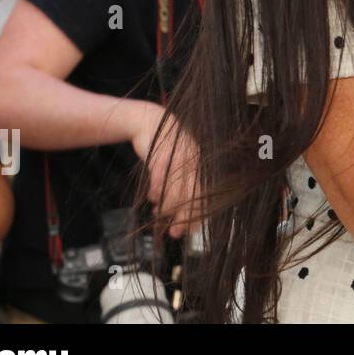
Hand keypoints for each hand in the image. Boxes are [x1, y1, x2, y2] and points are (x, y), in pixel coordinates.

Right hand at [131, 102, 201, 238]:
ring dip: (167, 206)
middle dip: (184, 216)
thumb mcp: (176, 166)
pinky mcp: (161, 152)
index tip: (192, 231)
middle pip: (191, 193)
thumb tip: (180, 215)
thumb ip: (180, 187)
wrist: (150, 122)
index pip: (204, 193)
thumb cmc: (165, 148)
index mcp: (200, 165)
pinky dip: (156, 190)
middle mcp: (193, 160)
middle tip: (175, 233)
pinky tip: (152, 198)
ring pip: (175, 188)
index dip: (199, 213)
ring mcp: (177, 156)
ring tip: (159, 214)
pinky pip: (160, 177)